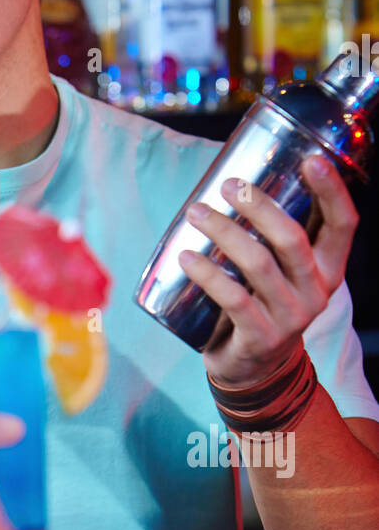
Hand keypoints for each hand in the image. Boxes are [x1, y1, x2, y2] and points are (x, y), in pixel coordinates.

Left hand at [179, 155, 358, 388]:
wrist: (256, 370)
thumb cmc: (264, 302)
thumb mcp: (284, 271)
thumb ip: (274, 234)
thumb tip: (236, 174)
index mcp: (329, 269)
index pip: (343, 224)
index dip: (332, 190)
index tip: (311, 159)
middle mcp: (317, 292)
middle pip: (293, 239)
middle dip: (260, 206)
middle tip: (228, 185)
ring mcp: (291, 317)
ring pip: (259, 264)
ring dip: (224, 232)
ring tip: (196, 212)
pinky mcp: (261, 337)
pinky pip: (233, 299)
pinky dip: (208, 274)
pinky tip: (186, 256)